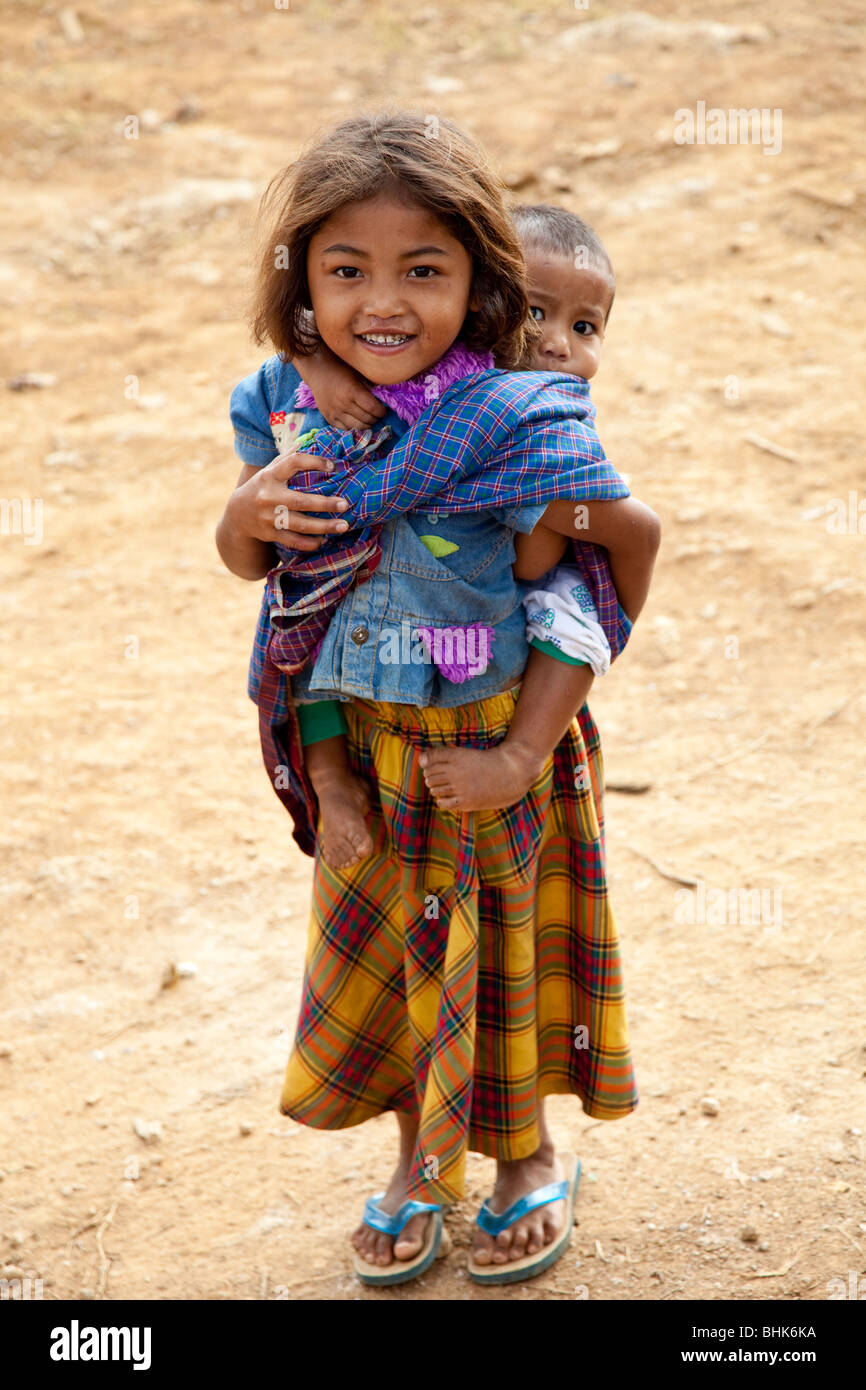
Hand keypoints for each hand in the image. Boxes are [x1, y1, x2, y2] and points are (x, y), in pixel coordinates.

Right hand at [227, 452, 348, 551]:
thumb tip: (313, 439)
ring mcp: (268, 517)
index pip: (293, 463)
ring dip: (324, 526)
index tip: (333, 466)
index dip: (314, 462)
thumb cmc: (263, 487)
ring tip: (344, 525)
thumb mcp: (271, 470)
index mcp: (270, 475)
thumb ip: (289, 458)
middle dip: (324, 503)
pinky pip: (292, 541)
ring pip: (300, 524)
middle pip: (300, 501)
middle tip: (345, 504)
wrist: (237, 514)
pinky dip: (309, 543)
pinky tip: (324, 540)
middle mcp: (268, 496)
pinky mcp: (269, 534)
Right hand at [295, 343, 385, 429]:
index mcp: (352, 391)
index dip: (382, 412)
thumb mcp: (358, 374)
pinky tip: (357, 421)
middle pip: (367, 420)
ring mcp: (335, 413)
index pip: (373, 409)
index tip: (384, 410)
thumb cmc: (341, 369)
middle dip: (376, 419)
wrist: (318, 371)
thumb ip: (371, 386)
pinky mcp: (329, 418)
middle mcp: (343, 404)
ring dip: (366, 425)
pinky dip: (354, 428)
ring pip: (358, 427)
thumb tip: (385, 398)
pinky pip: (346, 429)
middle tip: (377, 415)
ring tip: (369, 419)